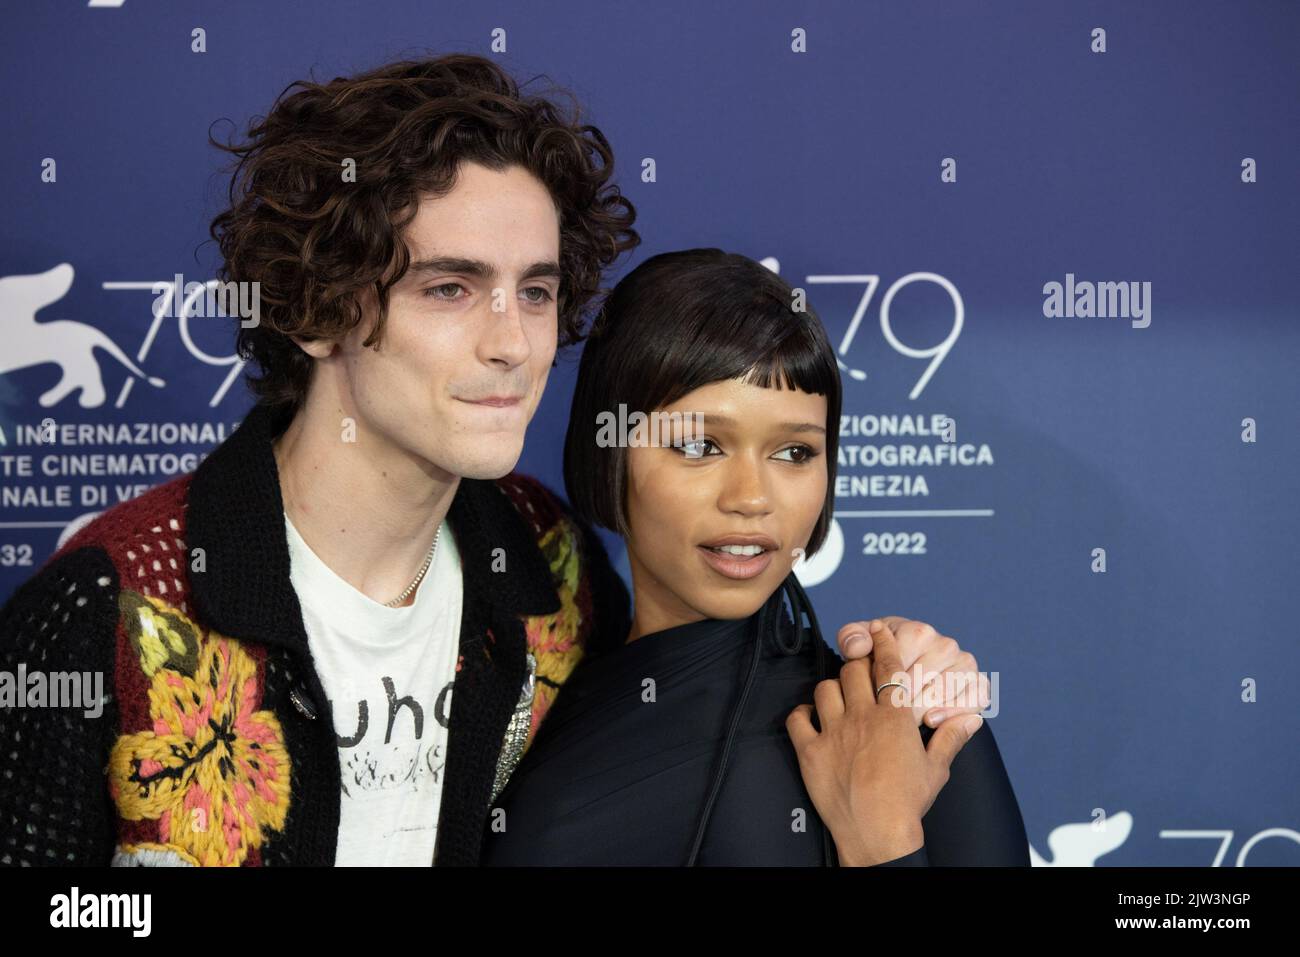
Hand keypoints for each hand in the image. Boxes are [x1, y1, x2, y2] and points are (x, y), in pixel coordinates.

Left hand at [787, 619, 983, 865]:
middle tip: (859, 664)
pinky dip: (802, 714)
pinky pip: (797, 719)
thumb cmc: (908, 805)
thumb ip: (951, 738)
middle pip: (853, 670)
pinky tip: (810, 717)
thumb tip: (970, 719)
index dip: (883, 643)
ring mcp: (833, 733)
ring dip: (832, 688)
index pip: (887, 667)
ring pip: (825, 689)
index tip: (879, 629)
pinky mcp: (811, 752)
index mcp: (893, 718)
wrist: (878, 835)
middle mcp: (861, 718)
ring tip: (839, 694)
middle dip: (857, 662)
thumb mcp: (936, 769)